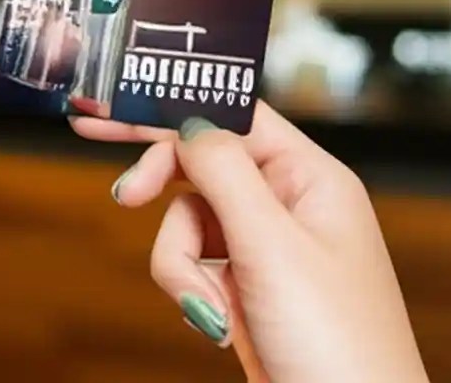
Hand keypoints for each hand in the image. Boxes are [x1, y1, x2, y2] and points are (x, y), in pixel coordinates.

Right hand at [73, 104, 428, 382]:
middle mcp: (291, 204)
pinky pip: (193, 264)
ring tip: (211, 308)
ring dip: (182, 265)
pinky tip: (217, 323)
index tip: (111, 105)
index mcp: (312, 178)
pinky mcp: (247, 286)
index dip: (171, 106)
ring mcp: (267, 248)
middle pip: (201, 166)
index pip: (232, 116)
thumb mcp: (273, 248)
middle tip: (124, 195)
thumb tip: (189, 122)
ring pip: (186, 222)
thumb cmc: (338, 346)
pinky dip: (192, 291)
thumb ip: (225, 175)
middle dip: (164, 191)